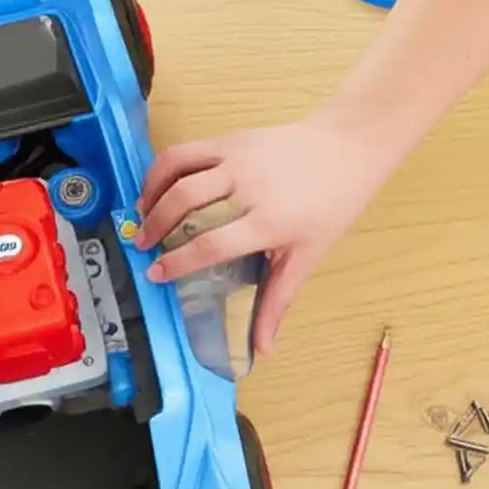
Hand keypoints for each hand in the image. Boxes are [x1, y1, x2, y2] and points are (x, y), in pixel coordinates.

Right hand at [133, 109, 398, 354]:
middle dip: (155, 227)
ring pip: (178, 174)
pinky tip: (154, 189)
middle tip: (142, 246)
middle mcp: (248, 187)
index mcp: (269, 221)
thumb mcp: (307, 255)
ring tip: (141, 217)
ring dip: (152, 197)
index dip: (178, 262)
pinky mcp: (229, 140)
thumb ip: (278, 300)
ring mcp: (236, 158)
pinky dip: (160, 170)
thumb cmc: (331, 205)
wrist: (348, 148)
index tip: (155, 274)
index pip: (211, 244)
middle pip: (185, 204)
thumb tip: (263, 348)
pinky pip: (184, 152)